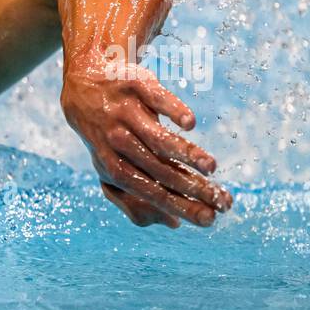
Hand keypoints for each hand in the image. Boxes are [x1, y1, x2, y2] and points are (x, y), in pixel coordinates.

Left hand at [60, 54, 231, 227]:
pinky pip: (156, 100)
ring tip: (211, 167)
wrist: (86, 88)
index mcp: (113, 167)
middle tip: (223, 201)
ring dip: (186, 154)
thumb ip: (136, 200)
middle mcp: (118, 142)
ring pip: (157, 138)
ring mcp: (127, 114)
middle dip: (192, 188)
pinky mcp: (136, 86)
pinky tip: (189, 124)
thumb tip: (174, 223)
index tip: (209, 218)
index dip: (179, 205)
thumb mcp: (111, 171)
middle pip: (159, 169)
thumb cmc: (107, 137)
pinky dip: (172, 111)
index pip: (150, 192)